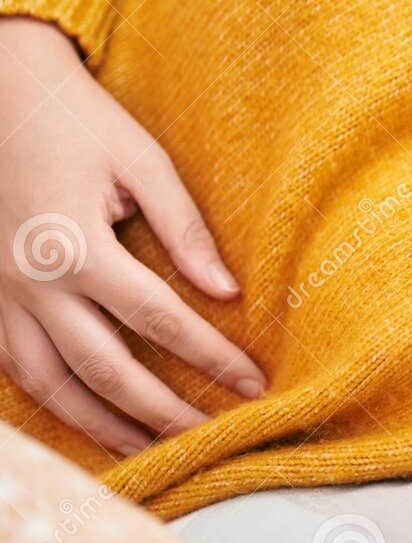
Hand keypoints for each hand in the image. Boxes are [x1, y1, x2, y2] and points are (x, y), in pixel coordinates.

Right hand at [0, 17, 264, 454]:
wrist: (3, 92)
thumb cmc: (81, 122)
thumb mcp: (143, 161)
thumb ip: (185, 228)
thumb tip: (227, 292)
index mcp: (75, 247)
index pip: (159, 320)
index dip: (211, 357)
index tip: (255, 383)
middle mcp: (30, 283)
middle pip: (104, 370)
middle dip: (163, 411)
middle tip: (214, 436)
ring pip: (50, 385)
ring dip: (103, 425)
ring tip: (155, 450)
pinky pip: (17, 368)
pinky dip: (55, 402)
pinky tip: (91, 419)